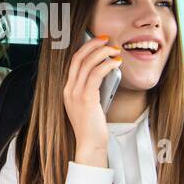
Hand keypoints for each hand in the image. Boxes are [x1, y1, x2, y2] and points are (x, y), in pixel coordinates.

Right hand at [64, 35, 120, 167]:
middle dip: (92, 44)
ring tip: (115, 50)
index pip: (74, 62)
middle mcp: (68, 89)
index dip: (86, 48)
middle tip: (106, 39)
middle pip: (78, 57)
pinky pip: (96, 74)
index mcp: (67, 89)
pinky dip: (107, 65)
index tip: (99, 42)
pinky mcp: (86, 98)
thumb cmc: (93, 126)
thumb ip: (92, 88)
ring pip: (87, 63)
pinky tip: (116, 63)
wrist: (90, 144)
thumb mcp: (89, 104)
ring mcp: (75, 93)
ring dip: (103, 53)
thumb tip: (105, 71)